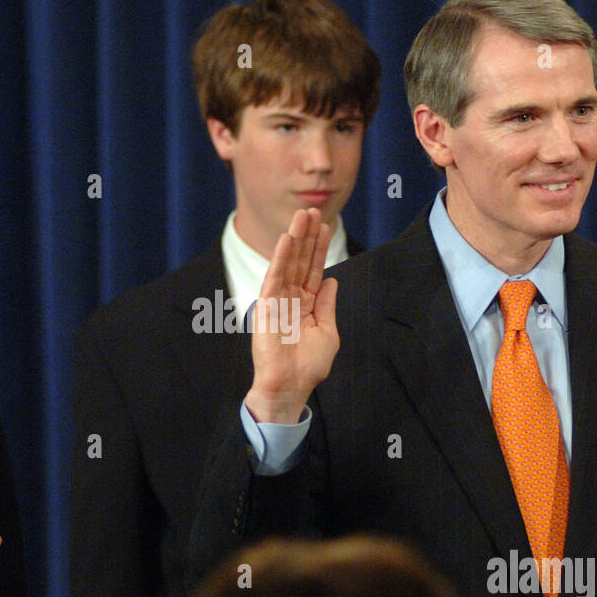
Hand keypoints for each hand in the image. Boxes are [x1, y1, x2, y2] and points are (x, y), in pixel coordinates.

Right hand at [243, 208, 338, 423]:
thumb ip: (326, 305)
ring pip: (287, 263)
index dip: (319, 248)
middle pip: (300, 261)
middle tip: (313, 210)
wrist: (291, 386)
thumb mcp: (327, 331)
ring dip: (295, 239)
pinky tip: (286, 240)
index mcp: (306, 304)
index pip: (313, 270)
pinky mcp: (266, 307)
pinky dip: (279, 258)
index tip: (325, 226)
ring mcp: (278, 301)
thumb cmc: (309, 365)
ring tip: (302, 216)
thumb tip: (330, 280)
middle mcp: (291, 299)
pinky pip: (273, 278)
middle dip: (307, 236)